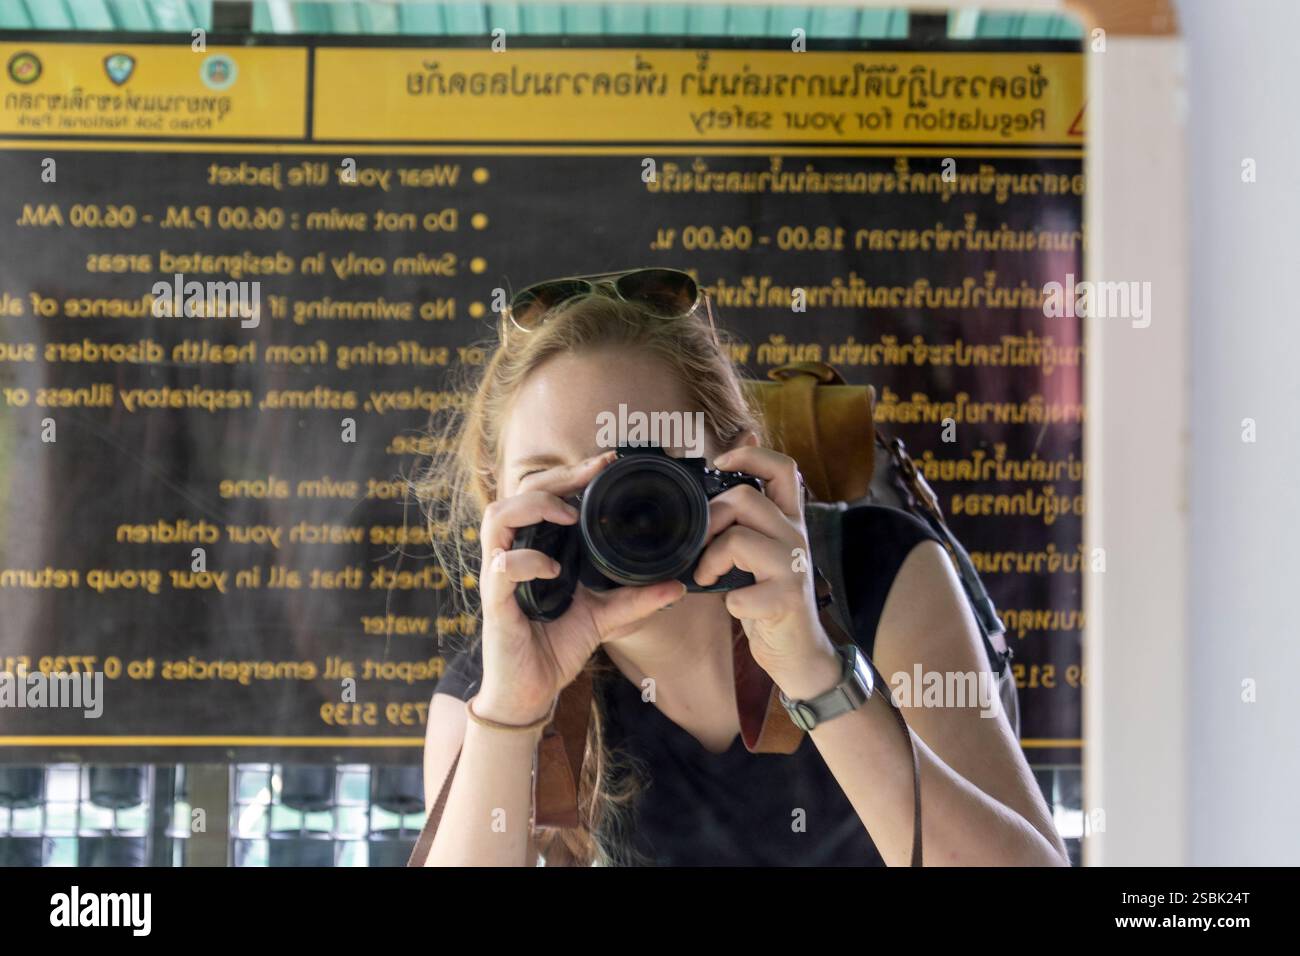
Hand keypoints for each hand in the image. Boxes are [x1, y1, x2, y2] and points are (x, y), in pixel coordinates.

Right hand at [473, 451, 686, 724]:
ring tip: (568, 515)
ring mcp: (499, 575)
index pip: (545, 495)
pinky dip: (526, 560)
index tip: (608, 462)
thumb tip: (678, 585)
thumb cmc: (556, 647)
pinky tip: (553, 568)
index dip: (573, 473)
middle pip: (519, 493)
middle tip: (593, 472)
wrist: (531, 692)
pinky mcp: (494, 602)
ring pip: (496, 517)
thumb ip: (636, 598)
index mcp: (537, 548)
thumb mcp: (604, 618)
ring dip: (533, 508)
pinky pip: (500, 566)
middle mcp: (514, 553)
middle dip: (558, 478)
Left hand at [693, 446, 840, 695]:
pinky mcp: (786, 601)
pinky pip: (740, 594)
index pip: (783, 467)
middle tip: (701, 546)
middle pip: (745, 498)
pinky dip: (729, 604)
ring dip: (710, 561)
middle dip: (710, 519)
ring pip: (737, 540)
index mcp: (789, 520)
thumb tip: (709, 488)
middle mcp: (796, 536)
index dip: (751, 455)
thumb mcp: (761, 552)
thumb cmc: (769, 597)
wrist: (800, 652)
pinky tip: (736, 609)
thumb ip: (744, 522)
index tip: (720, 464)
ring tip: (708, 578)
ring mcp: (794, 568)